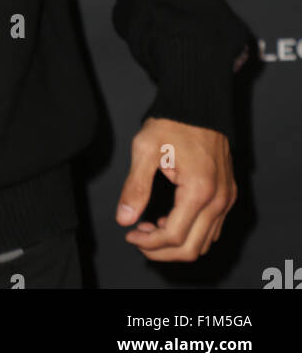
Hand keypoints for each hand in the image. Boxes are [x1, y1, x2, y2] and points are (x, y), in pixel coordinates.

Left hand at [115, 116, 236, 260]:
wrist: (198, 102)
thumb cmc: (172, 122)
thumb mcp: (145, 149)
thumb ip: (135, 187)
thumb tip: (124, 219)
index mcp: (199, 190)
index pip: (174, 237)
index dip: (149, 243)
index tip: (130, 234)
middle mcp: (219, 199)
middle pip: (192, 248)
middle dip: (161, 251)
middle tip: (138, 237)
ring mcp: (227, 197)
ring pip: (204, 242)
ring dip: (177, 244)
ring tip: (151, 227)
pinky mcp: (228, 192)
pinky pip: (212, 227)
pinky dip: (192, 232)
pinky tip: (170, 219)